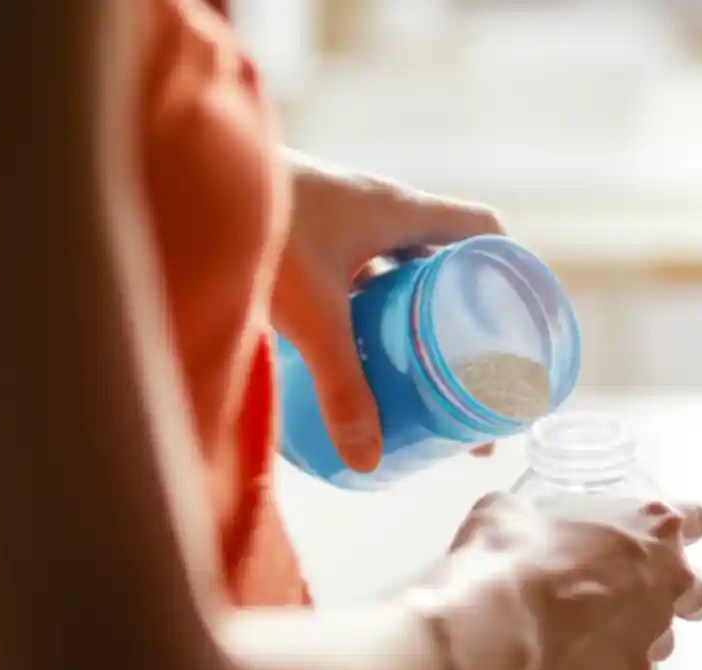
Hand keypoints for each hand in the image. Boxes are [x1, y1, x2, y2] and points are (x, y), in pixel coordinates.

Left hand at [271, 151, 502, 470]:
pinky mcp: (307, 231)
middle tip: (472, 363)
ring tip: (422, 361)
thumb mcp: (312, 316)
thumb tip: (369, 461)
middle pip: (444, 255)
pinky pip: (360, 268)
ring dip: (415, 305)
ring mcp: (341, 217)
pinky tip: (357, 340)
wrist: (184, 176)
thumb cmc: (258, 228)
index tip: (517, 321)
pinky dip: (370, 302)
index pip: (483, 229)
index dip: (509, 270)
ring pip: (399, 264)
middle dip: (462, 307)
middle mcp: (379, 208)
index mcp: (402, 211)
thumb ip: (343, 387)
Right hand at [438, 493, 701, 669]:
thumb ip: (539, 516)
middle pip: (701, 590)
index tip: (653, 536)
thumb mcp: (517, 509)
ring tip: (593, 633)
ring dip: (638, 636)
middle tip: (638, 593)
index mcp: (650, 522)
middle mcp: (666, 575)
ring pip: (666, 639)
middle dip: (677, 594)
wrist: (496, 613)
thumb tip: (519, 523)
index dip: (674, 529)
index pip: (694, 519)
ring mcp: (653, 628)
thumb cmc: (510, 550)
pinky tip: (576, 664)